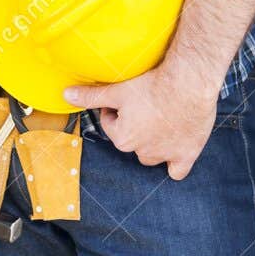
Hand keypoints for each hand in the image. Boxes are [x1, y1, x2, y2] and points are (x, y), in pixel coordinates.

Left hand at [63, 61, 222, 180]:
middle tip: (144, 104)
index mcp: (123, 138)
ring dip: (150, 143)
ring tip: (159, 119)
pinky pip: (176, 171)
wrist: (188, 84)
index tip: (126, 95)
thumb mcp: (117, 90)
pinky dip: (174, 165)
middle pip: (130, 140)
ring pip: (150, 155)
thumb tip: (66, 95)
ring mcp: (165, 155)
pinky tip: (173, 152)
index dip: (115, 108)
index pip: (110, 124)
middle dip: (132, 125)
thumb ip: (90, 96)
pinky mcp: (187, 155)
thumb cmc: (152, 85)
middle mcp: (142, 151)